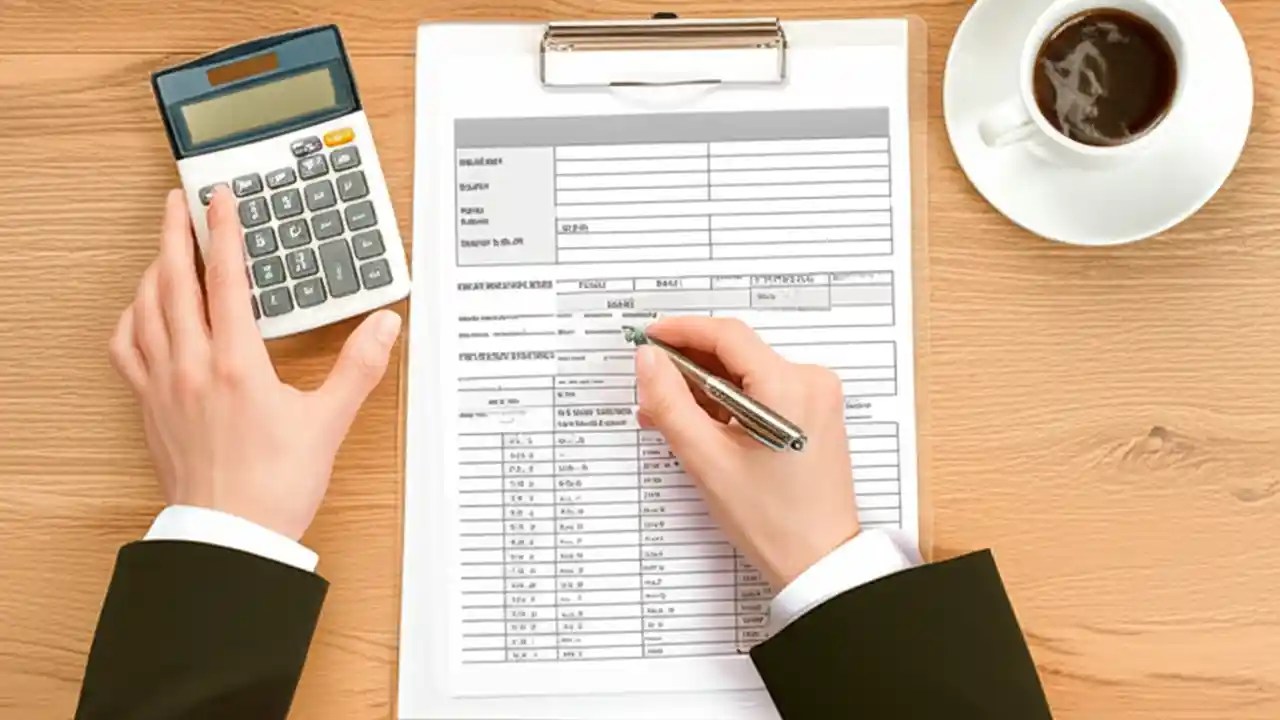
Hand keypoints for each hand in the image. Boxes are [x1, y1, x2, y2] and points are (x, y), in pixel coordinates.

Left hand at [108, 187, 401, 540]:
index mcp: (237, 364)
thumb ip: (360, 367)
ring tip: (166, 245)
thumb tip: (384, 325)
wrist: (230, 536)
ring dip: (154, 267)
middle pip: (173, 280)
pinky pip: (127, 347)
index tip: (221, 198)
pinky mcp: (149, 406)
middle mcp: (192, 367)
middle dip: (176, 232)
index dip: (224, 231)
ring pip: (145, 308)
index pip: (226, 280)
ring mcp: (163, 385)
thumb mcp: (329, 422)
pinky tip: (142, 310)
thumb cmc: (275, 486)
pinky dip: (132, 316)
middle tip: (180, 200)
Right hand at [635, 317, 857, 588]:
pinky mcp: (814, 414)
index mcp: (788, 387)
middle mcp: (810, 382)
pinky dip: (729, 403)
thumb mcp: (707, 459)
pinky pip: (762, 391)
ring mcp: (816, 398)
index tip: (650, 337)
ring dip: (705, 389)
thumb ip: (670, 403)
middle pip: (736, 353)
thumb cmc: (773, 521)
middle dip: (689, 368)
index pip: (726, 336)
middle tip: (651, 385)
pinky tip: (701, 424)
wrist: (819, 561)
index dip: (682, 331)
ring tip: (668, 415)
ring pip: (746, 374)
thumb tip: (649, 361)